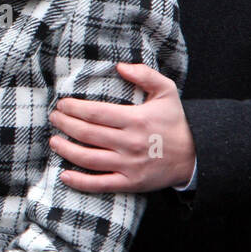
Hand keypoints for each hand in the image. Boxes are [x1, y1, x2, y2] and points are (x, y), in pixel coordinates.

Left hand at [49, 62, 195, 193]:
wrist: (196, 155)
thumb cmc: (176, 122)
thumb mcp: (167, 92)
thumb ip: (145, 75)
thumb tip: (119, 66)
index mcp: (135, 120)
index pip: (95, 113)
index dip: (74, 108)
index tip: (62, 104)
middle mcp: (129, 143)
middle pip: (87, 133)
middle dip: (65, 124)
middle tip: (53, 118)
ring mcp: (129, 165)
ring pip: (88, 158)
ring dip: (66, 150)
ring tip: (53, 141)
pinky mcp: (130, 183)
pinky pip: (100, 185)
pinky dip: (79, 182)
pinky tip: (64, 175)